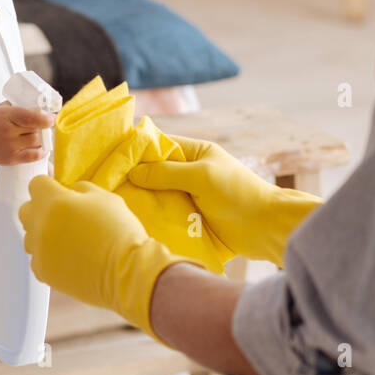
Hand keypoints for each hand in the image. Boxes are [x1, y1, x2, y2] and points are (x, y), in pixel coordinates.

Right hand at [0, 100, 54, 165]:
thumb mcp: (1, 109)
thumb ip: (19, 106)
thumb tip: (42, 106)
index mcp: (6, 115)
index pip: (31, 118)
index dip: (45, 119)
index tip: (51, 118)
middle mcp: (7, 132)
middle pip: (36, 130)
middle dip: (41, 127)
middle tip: (42, 125)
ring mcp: (8, 147)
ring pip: (36, 142)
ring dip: (40, 138)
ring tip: (36, 134)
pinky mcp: (9, 159)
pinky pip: (32, 156)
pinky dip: (40, 152)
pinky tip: (42, 148)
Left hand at [18, 176, 203, 340]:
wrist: (127, 272)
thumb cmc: (120, 232)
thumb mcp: (105, 197)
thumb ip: (81, 189)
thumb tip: (69, 190)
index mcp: (54, 202)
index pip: (36, 184)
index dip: (50, 185)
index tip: (60, 191)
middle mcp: (40, 225)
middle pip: (26, 210)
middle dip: (41, 208)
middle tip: (63, 215)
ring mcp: (39, 251)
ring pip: (29, 236)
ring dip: (43, 233)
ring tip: (68, 239)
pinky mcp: (43, 272)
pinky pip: (37, 258)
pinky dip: (48, 256)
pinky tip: (69, 256)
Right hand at [127, 134, 322, 267]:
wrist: (267, 229)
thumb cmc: (238, 194)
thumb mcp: (201, 177)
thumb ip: (167, 172)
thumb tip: (133, 171)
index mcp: (196, 153)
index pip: (160, 146)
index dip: (137, 151)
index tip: (110, 160)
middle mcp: (191, 173)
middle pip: (155, 174)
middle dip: (135, 180)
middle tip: (107, 189)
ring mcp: (191, 198)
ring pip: (159, 197)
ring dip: (144, 203)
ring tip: (116, 209)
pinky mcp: (192, 221)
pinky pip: (167, 217)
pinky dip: (154, 220)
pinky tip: (135, 225)